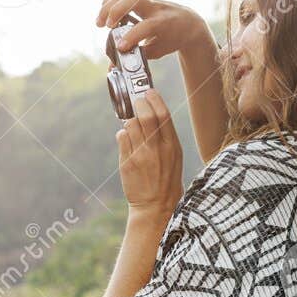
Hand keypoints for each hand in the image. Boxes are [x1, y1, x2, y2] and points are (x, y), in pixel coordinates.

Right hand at [96, 0, 211, 60]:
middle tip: (105, 27)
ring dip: (108, 5)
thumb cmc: (172, 39)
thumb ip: (136, 57)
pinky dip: (109, 0)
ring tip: (100, 23)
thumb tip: (113, 66)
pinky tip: (104, 13)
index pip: (147, 26)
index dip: (132, 36)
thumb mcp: (158, 51)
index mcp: (164, 23)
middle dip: (115, 10)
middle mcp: (156, 8)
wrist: (188, 22)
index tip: (120, 47)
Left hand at [115, 88, 182, 214]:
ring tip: (133, 125)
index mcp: (172, 146)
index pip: (163, 115)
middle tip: (136, 100)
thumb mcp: (175, 156)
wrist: (156, 206)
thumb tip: (151, 112)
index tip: (149, 91)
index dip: (155, 99)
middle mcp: (157, 149)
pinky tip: (128, 138)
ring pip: (131, 124)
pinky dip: (123, 133)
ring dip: (130, 120)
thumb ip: (164, 136)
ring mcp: (141, 155)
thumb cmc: (167, 178)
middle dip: (139, 104)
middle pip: (146, 116)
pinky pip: (122, 137)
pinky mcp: (127, 162)